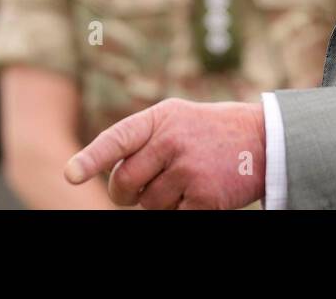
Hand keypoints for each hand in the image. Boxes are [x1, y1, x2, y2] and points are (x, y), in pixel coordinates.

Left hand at [64, 98, 266, 208]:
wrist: (263, 139)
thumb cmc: (210, 132)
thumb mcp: (176, 119)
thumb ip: (142, 138)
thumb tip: (107, 171)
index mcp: (160, 119)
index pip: (117, 139)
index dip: (91, 158)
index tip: (72, 174)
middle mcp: (172, 140)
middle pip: (124, 182)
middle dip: (127, 194)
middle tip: (141, 190)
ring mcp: (188, 169)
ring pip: (148, 204)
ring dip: (161, 202)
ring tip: (187, 180)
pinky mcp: (204, 196)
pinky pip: (174, 217)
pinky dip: (183, 211)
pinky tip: (200, 193)